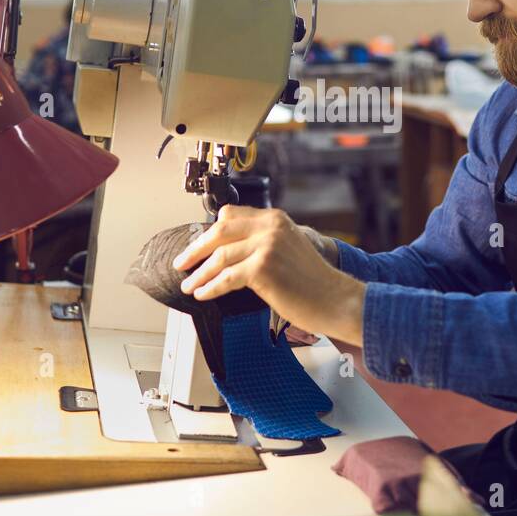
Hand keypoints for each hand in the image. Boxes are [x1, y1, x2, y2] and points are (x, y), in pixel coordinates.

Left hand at [173, 206, 364, 345]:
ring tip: (189, 285)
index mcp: (275, 218)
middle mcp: (270, 227)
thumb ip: (262, 241)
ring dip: (199, 274)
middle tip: (182, 263)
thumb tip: (227, 252)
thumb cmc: (313, 281)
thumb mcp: (288, 247)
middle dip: (195, 249)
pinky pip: (226, 277)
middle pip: (219, 232)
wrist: (334, 299)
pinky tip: (203, 293)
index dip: (209, 232)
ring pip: (220, 257)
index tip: (197, 245)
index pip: (230, 216)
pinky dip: (210, 287)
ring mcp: (266, 246)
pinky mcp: (262, 269)